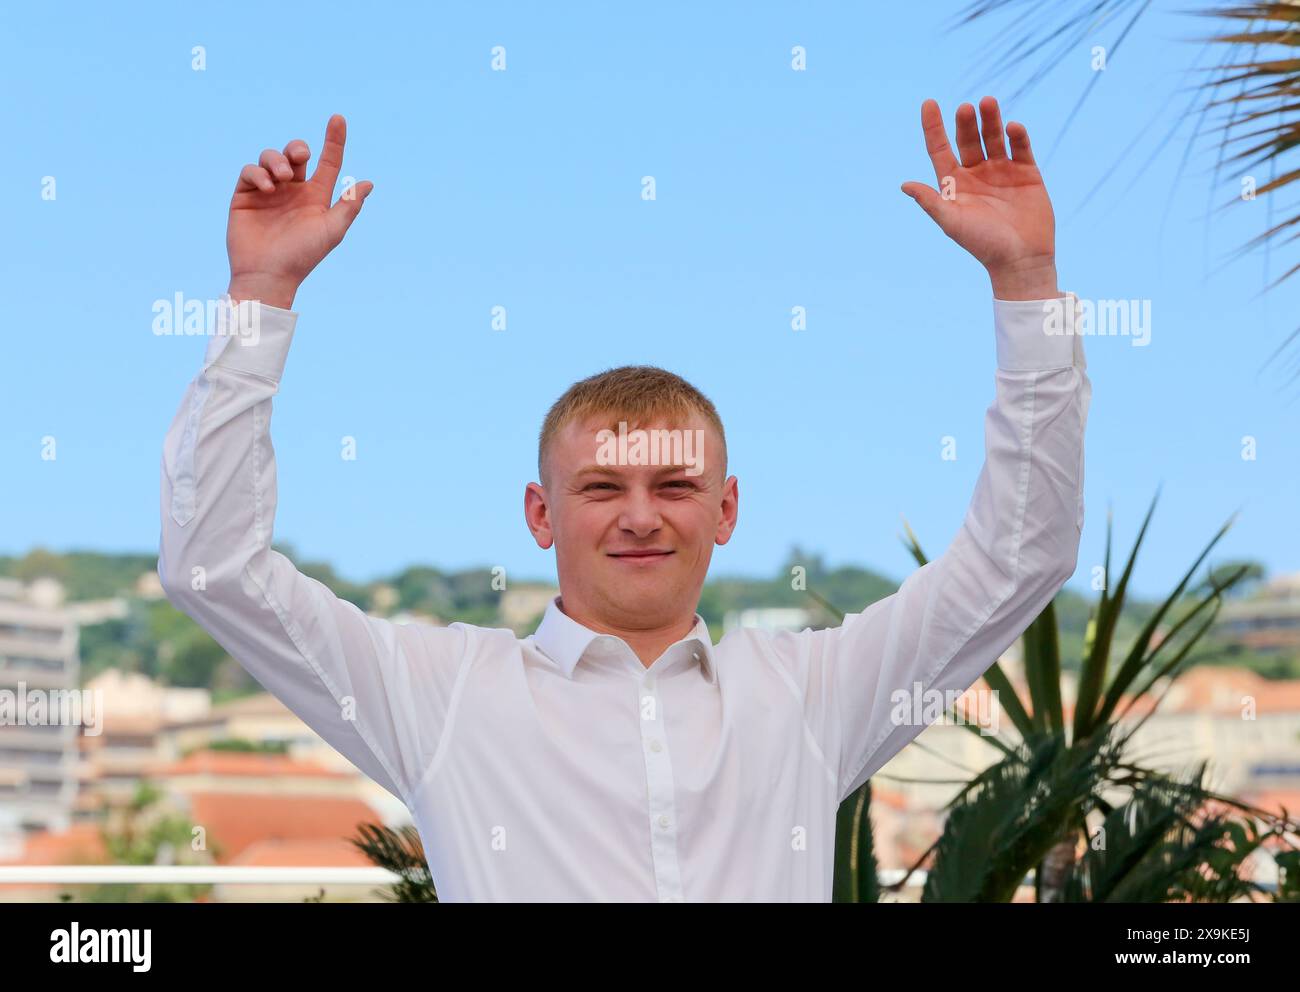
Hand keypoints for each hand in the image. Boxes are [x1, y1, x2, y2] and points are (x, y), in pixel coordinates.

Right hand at [226, 114, 372, 308]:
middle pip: (296, 154)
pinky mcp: (246, 195)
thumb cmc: (303, 256)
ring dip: (277, 160)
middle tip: (300, 156)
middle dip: (297, 148)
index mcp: (316, 196)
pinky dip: (258, 173)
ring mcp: (269, 192)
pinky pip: (250, 171)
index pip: (328, 162)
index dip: (334, 140)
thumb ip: (348, 206)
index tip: (339, 118)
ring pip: (271, 158)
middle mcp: (293, 191)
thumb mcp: (331, 230)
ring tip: (281, 179)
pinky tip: (267, 188)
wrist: (268, 273)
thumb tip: (368, 183)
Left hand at [901, 97, 1057, 299]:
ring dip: (990, 120)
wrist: (1021, 258)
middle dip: (966, 123)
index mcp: (954, 184)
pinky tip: (1013, 127)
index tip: (928, 103)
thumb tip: (904, 185)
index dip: (933, 127)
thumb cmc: (982, 244)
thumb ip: (931, 202)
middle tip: (966, 108)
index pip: (940, 149)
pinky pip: (1020, 148)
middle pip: (968, 139)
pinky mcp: (1026, 172)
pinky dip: (1017, 136)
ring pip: (994, 138)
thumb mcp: (952, 222)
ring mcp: (1002, 171)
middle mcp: (976, 173)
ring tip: (988, 102)